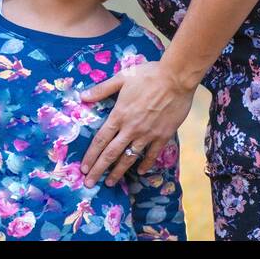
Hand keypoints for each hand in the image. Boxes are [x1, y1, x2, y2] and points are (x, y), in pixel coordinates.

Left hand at [78, 61, 194, 187]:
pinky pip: (152, 155)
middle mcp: (131, 128)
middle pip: (111, 154)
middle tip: (89, 183)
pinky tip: (140, 171)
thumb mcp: (122, 77)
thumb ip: (102, 89)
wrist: (176, 78)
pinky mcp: (163, 136)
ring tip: (109, 183)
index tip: (83, 168)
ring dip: (118, 172)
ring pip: (129, 158)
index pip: (100, 140)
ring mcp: (147, 134)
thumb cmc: (149, 75)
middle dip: (99, 170)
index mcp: (119, 115)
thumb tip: (83, 96)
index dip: (91, 156)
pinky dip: (145, 164)